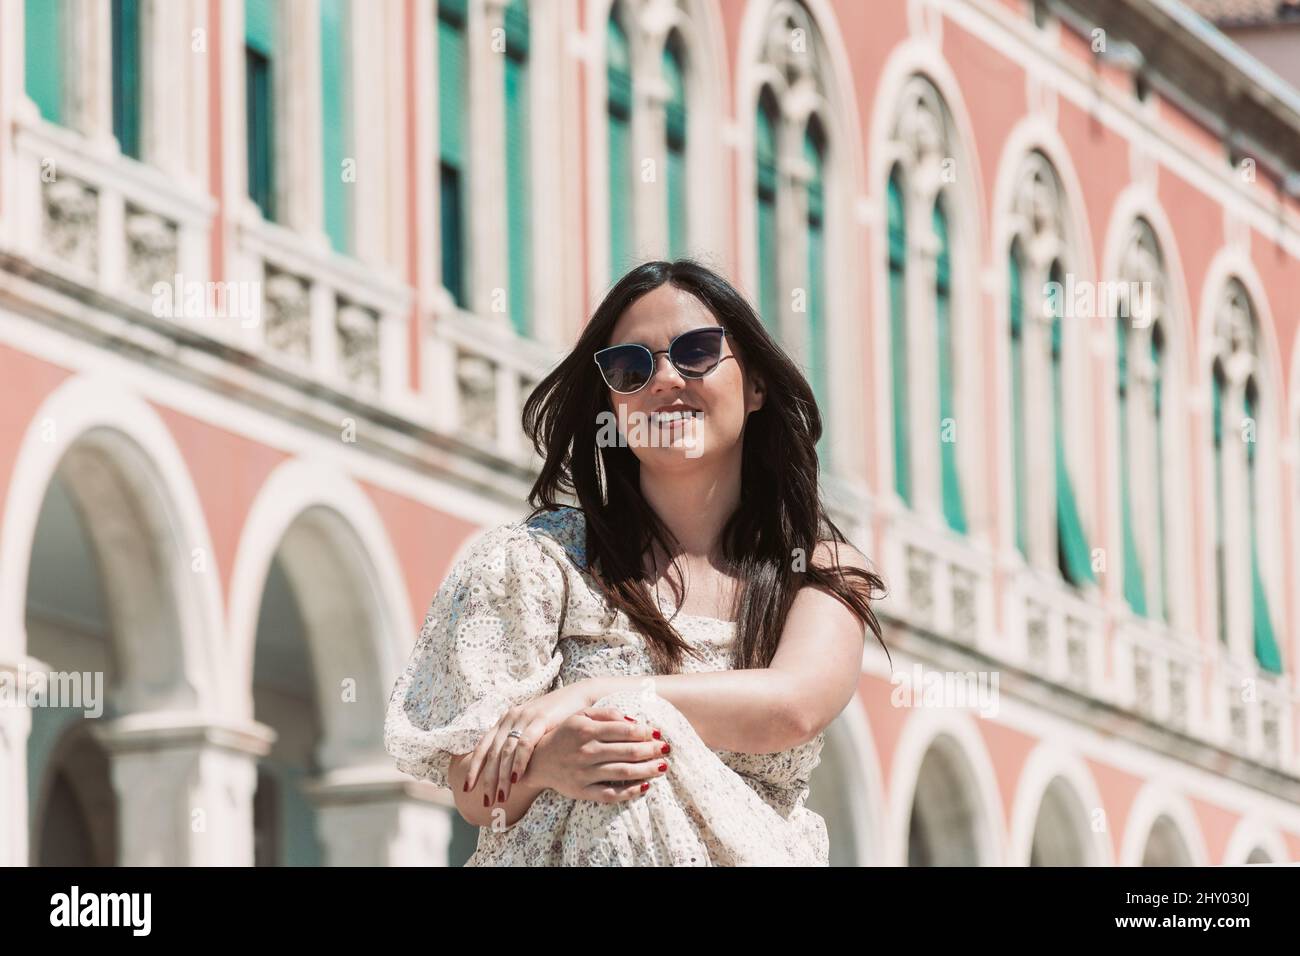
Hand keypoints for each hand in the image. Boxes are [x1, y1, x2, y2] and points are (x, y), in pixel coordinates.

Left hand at [463, 680, 607, 806]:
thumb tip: (507, 772)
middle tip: (488, 801)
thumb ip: (518, 745)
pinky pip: (525, 743)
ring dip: (503, 776)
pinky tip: (518, 778)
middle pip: (492, 753)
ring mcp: (524, 717)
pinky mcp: (540, 719)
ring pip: (506, 751)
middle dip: (488, 780)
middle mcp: (510, 718)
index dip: (473, 769)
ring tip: (502, 796)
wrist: (578, 696)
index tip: (467, 789)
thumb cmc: (555, 718)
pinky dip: (519, 762)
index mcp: (504, 721)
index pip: (482, 747)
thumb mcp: (531, 729)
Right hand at [528, 707, 671, 802]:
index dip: (645, 732)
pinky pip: (610, 794)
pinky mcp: (582, 791)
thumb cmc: (565, 735)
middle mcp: (585, 751)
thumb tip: (633, 721)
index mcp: (586, 729)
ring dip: (647, 770)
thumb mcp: (581, 716)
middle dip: (651, 750)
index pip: (624, 730)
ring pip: (623, 772)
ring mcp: (583, 773)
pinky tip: (645, 786)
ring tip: (662, 767)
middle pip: (627, 752)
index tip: (658, 733)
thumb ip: (607, 713)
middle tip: (666, 749)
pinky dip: (629, 792)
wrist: (537, 761)